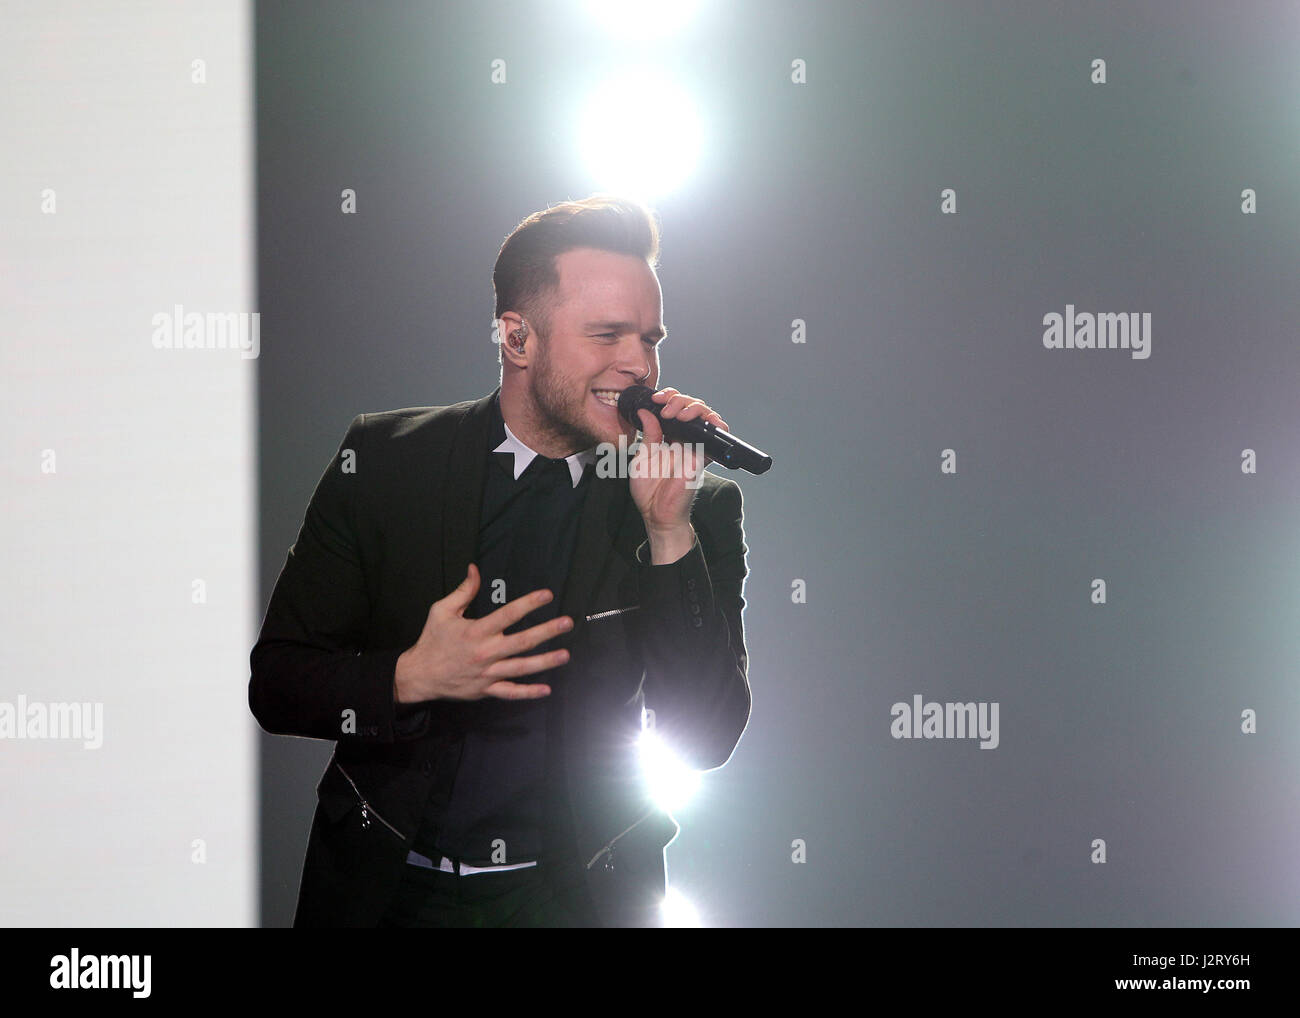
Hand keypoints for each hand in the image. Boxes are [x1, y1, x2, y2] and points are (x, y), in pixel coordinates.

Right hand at [394, 564, 571, 702]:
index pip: (508, 614)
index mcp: (476, 631)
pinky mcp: (486, 689)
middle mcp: (485, 652)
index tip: (547, 596)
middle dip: (547, 632)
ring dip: (545, 662)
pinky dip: (528, 692)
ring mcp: (488, 673)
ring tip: (565, 654)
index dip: (529, 603)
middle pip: (522, 641)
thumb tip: (475, 569)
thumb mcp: (442, 611)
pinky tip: (546, 689)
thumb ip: (463, 591)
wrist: (419, 675)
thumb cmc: (432, 640)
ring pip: (521, 668)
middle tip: (567, 623)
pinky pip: (510, 692)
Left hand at [631, 388, 728, 556]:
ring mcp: (696, 446)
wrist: (657, 514)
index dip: (668, 398)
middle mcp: (684, 439)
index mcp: (668, 437)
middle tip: (666, 407)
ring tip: (678, 413)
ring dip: (694, 407)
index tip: (655, 399)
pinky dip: (715, 423)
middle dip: (679, 399)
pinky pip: (718, 436)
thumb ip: (648, 434)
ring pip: (706, 416)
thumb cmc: (649, 490)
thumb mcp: (643, 456)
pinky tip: (699, 420)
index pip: (674, 408)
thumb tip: (645, 411)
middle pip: (691, 407)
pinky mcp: (704, 456)